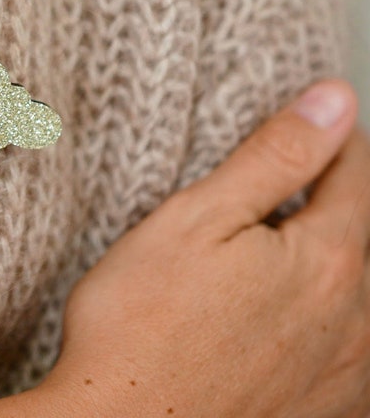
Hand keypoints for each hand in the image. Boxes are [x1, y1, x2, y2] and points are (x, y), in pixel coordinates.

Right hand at [34, 78, 368, 417]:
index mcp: (328, 262)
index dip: (328, 139)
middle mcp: (357, 322)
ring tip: (261, 251)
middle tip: (269, 190)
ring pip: (356, 289)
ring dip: (321, 257)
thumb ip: (275, 159)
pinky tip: (265, 315)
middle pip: (361, 231)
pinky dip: (319, 312)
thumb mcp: (197, 219)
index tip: (299, 128)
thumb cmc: (140, 325)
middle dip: (326, 197)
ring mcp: (347, 376)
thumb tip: (333, 102)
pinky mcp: (325, 411)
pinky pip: (347, 344)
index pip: (356, 173)